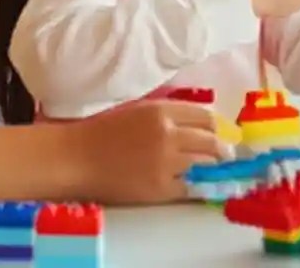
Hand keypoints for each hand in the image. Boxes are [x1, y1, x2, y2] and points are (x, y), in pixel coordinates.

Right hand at [69, 101, 227, 204]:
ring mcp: (167, 162)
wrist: (75, 158)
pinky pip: (191, 187)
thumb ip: (168, 114)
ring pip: (206, 164)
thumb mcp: (138, 110)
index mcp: (163, 111)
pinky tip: (196, 185)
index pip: (206, 117)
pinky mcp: (161, 187)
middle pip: (212, 141)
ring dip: (212, 168)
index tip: (220, 133)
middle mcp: (169, 134)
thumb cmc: (102, 131)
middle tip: (224, 155)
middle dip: (221, 149)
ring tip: (212, 170)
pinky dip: (196, 186)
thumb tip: (198, 124)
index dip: (216, 127)